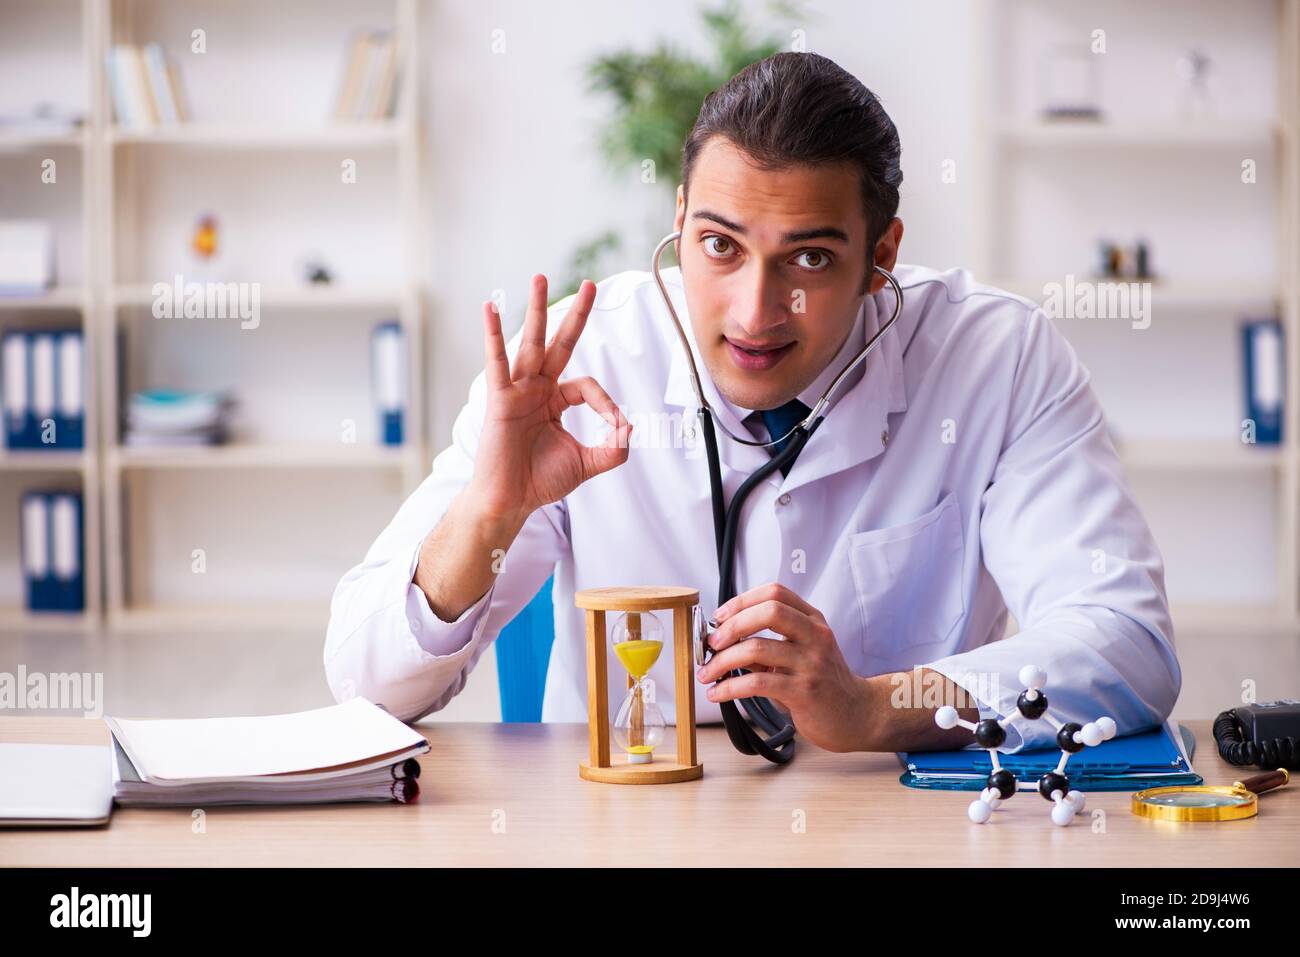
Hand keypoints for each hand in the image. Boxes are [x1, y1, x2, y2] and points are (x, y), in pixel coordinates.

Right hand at [470, 274, 632, 525]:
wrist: (511, 501)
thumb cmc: (540, 482)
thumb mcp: (588, 463)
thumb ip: (613, 448)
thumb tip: (631, 428)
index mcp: (554, 400)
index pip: (587, 385)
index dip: (606, 403)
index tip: (615, 427)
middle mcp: (536, 389)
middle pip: (558, 342)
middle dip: (575, 314)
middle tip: (591, 284)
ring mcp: (517, 390)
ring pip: (530, 342)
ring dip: (536, 309)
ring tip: (540, 278)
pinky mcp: (499, 398)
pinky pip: (497, 361)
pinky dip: (492, 334)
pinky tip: (490, 306)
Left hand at [696, 583, 871, 752]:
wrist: (856, 715)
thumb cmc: (822, 683)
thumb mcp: (800, 655)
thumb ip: (767, 645)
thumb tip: (723, 641)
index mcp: (812, 621)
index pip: (775, 593)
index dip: (742, 600)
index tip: (720, 616)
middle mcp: (814, 636)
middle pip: (769, 611)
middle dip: (732, 625)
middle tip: (713, 643)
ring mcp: (811, 663)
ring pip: (757, 648)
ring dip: (722, 661)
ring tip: (707, 673)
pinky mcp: (804, 691)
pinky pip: (758, 683)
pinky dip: (730, 687)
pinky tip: (718, 693)